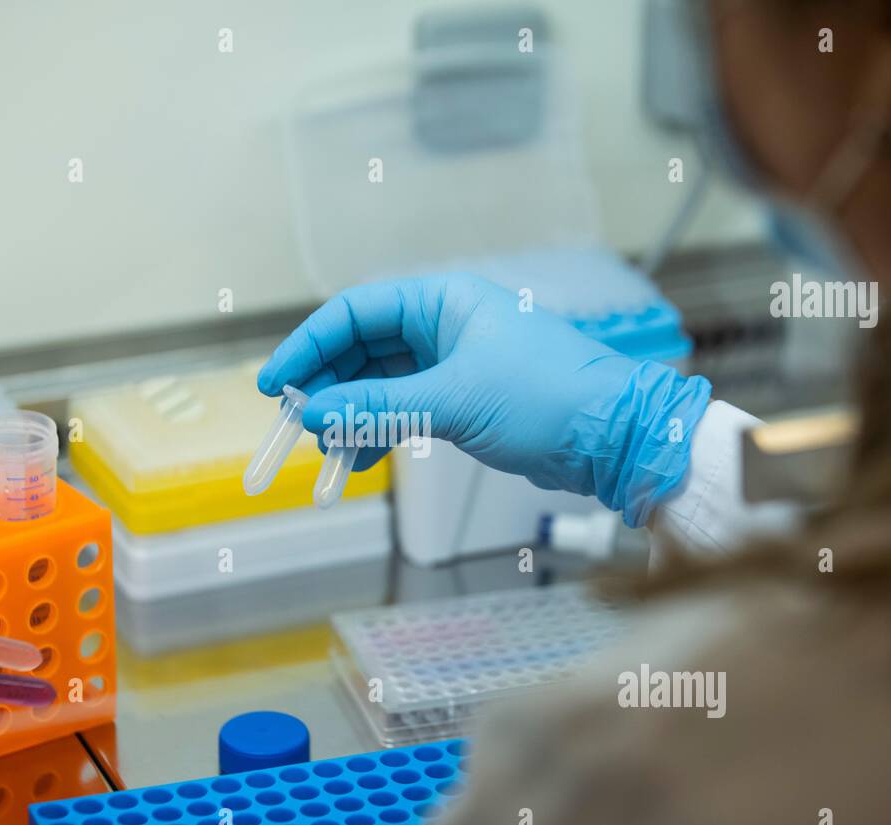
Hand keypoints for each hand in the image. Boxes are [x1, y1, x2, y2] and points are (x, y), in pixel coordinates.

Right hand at [257, 273, 711, 525]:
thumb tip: (313, 415)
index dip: (309, 346)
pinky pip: (400, 409)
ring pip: (378, 384)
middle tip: (296, 423)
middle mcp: (442, 325)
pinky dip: (376, 431)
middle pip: (360, 349)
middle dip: (327, 386)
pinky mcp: (461, 401)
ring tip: (326, 449)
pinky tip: (358, 457)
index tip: (276, 384)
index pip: (354, 313)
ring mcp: (451, 364)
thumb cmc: (546, 398)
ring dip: (348, 414)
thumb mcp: (453, 399)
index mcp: (442, 301)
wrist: (614, 437)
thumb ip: (377, 407)